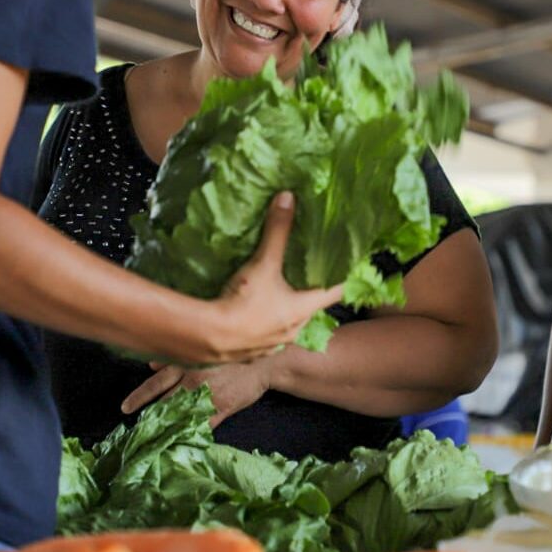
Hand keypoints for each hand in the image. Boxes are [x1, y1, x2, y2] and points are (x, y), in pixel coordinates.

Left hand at [122, 360, 272, 427]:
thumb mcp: (201, 352)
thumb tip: (151, 363)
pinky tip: (183, 442)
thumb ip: (176, 360)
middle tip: (135, 431)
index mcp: (185, 364)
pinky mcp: (222, 407)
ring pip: (181, 414)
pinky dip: (192, 433)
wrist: (263, 362)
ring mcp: (208, 394)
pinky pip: (204, 424)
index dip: (139, 397)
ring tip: (154, 439)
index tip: (124, 409)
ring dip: (167, 427)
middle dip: (149, 417)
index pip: (155, 383)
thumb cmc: (230, 355)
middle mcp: (192, 379)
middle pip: (164, 401)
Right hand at [197, 192, 342, 363]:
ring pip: (286, 324)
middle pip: (309, 309)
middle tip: (304, 273)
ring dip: (284, 309)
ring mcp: (273, 344)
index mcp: (303, 310)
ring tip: (277, 291)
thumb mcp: (263, 263)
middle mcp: (293, 330)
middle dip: (307, 292)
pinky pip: (263, 336)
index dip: (339, 278)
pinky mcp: (252, 352)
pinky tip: (251, 314)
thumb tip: (288, 198)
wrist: (210, 338)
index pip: (335, 292)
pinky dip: (262, 324)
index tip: (341, 265)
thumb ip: (277, 232)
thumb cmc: (245, 302)